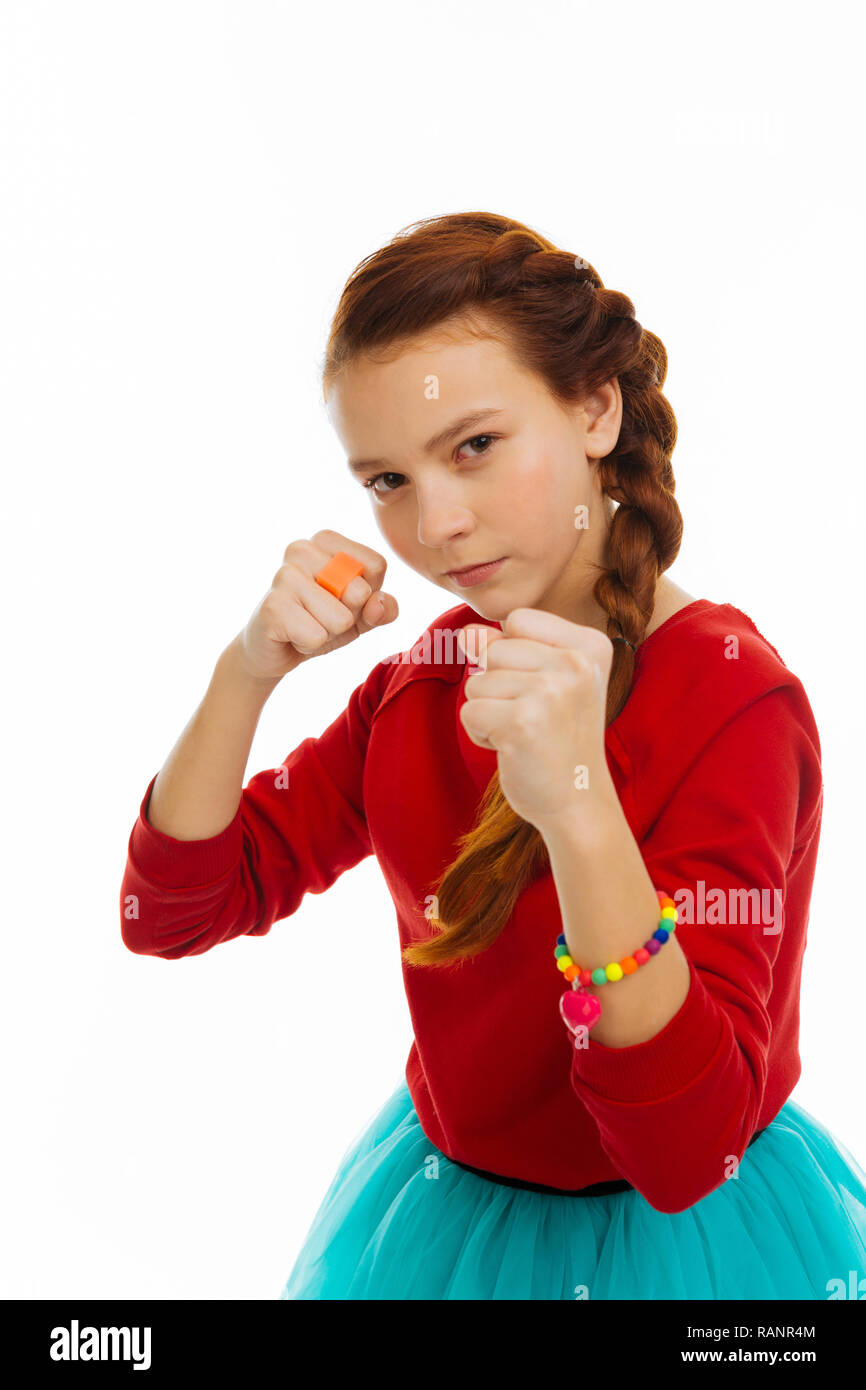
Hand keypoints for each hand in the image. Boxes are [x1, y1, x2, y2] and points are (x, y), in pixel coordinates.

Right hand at [232, 530, 398, 681]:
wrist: (274, 650)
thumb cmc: (320, 623)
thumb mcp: (362, 615)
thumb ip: (383, 608)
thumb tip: (376, 604)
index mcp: (326, 541)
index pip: (375, 566)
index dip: (368, 595)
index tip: (342, 599)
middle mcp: (302, 549)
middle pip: (360, 592)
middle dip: (349, 617)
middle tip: (321, 616)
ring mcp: (284, 575)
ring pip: (341, 619)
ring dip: (328, 633)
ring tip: (306, 625)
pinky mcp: (272, 606)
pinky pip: (317, 636)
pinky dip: (310, 644)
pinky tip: (292, 635)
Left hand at [456, 607, 617, 833]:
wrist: (578, 800)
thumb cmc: (559, 739)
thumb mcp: (544, 681)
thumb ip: (506, 648)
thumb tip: (465, 634)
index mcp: (590, 645)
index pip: (518, 619)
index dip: (514, 654)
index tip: (544, 688)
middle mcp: (576, 664)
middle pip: (493, 649)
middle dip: (497, 685)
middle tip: (533, 718)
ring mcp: (550, 693)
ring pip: (477, 681)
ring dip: (489, 711)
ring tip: (525, 734)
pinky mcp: (521, 723)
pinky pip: (470, 712)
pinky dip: (481, 734)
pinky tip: (513, 749)